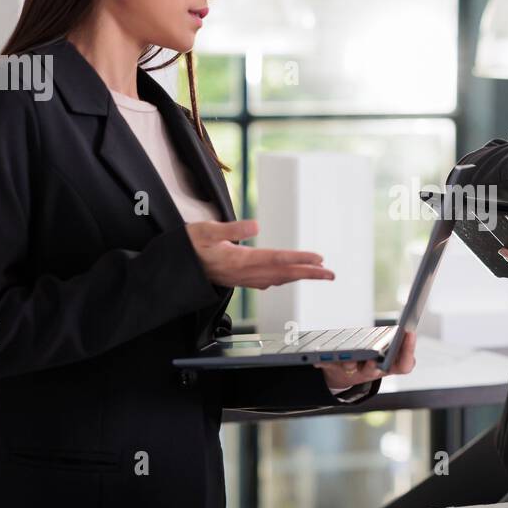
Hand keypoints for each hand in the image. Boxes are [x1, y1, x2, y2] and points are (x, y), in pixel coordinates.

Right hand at [186, 220, 334, 288]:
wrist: (177, 267)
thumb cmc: (190, 246)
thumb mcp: (206, 231)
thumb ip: (231, 229)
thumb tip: (255, 226)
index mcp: (240, 261)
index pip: (277, 259)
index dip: (300, 259)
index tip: (319, 258)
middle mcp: (246, 273)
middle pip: (284, 274)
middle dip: (310, 273)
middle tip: (331, 273)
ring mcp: (244, 279)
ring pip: (279, 279)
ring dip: (301, 277)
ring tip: (319, 274)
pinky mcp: (242, 279)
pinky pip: (270, 281)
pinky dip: (286, 279)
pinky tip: (291, 277)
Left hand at [316, 330, 416, 392]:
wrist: (349, 372)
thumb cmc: (374, 355)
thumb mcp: (389, 349)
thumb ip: (398, 340)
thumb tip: (407, 328)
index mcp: (390, 366)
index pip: (405, 365)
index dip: (408, 350)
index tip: (410, 331)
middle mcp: (374, 371)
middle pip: (377, 371)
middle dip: (375, 366)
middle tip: (374, 359)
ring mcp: (356, 372)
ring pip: (353, 369)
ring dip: (350, 363)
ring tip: (348, 358)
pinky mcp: (337, 369)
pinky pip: (330, 366)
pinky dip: (324, 361)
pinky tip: (317, 359)